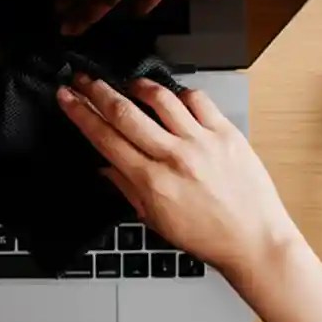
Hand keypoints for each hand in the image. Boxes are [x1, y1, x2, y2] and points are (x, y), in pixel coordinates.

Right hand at [57, 75, 298, 278]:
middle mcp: (175, 158)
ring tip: (128, 84)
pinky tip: (172, 97)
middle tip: (82, 79)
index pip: (105, 139)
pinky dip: (180, 93)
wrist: (255, 241)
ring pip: (160, 98)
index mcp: (152, 182)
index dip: (80, 114)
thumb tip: (104, 166)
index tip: (67, 98)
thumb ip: (127, 188)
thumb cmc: (209, 237)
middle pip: (124, 113)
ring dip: (137, 86)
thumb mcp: (156, 221)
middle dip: (96, 91)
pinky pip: (198, 100)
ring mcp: (202, 142)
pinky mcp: (226, 134)